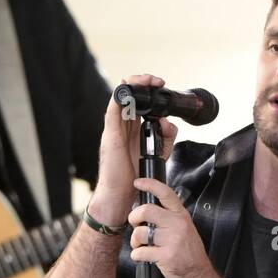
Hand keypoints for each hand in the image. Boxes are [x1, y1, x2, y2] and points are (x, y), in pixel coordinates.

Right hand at [89, 74, 178, 228]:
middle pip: (129, 93)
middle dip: (143, 82)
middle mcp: (122, 124)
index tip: (161, 86)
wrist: (120, 194)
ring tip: (149, 82)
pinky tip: (132, 91)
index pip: (139, 100)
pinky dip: (122, 96)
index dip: (148, 89)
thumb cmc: (133, 177)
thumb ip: (166, 137)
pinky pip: (113, 108)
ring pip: (121, 95)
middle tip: (157, 82)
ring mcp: (115, 127)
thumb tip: (168, 121)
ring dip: (135, 84)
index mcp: (132, 127)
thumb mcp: (158, 154)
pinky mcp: (110, 133)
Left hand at [128, 176, 218, 277]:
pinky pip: (141, 252)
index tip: (138, 183)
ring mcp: (172, 240)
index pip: (165, 193)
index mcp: (181, 216)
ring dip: (134, 241)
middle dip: (134, 218)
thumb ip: (170, 220)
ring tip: (140, 246)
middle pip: (146, 210)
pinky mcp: (166, 256)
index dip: (149, 184)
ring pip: (140, 232)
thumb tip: (148, 213)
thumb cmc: (191, 256)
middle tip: (135, 225)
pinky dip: (137, 256)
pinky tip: (142, 257)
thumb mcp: (186, 231)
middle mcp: (177, 225)